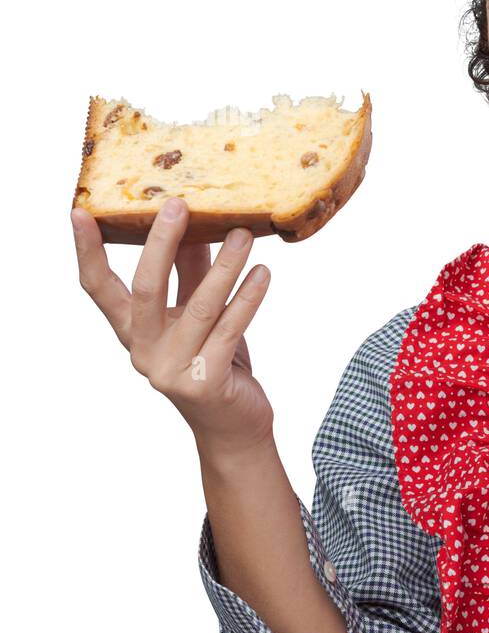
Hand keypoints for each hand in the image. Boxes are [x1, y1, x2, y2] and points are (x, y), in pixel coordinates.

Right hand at [72, 197, 274, 449]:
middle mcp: (144, 351)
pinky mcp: (206, 382)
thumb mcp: (197, 316)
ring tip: (244, 234)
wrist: (234, 428)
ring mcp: (172, 369)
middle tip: (178, 204)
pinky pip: (230, 329)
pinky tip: (263, 274)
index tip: (81, 213)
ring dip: (224, 266)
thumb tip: (196, 222)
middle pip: (146, 288)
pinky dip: (248, 298)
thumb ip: (191, 275)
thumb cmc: (215, 363)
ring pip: (199, 306)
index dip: (88, 252)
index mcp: (134, 332)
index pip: (99, 288)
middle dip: (161, 243)